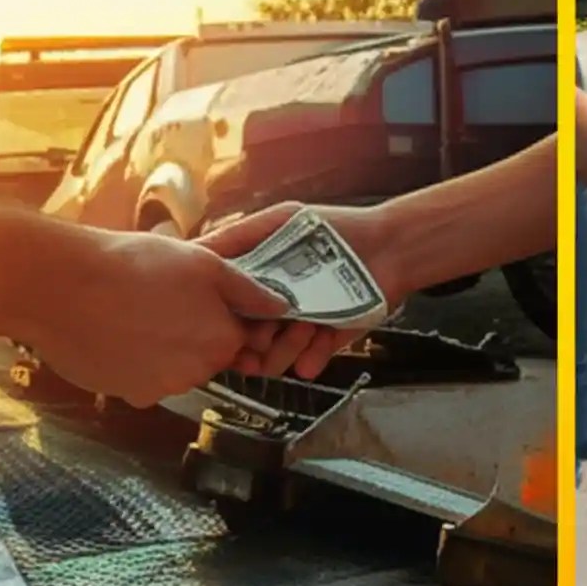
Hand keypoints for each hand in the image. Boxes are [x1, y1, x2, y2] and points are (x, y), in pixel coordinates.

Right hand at [28, 231, 290, 407]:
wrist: (63, 287)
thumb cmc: (137, 266)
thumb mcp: (207, 264)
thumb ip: (250, 291)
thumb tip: (282, 308)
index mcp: (222, 342)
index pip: (241, 337)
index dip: (223, 315)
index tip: (198, 297)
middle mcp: (197, 374)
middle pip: (208, 356)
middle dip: (194, 332)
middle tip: (164, 300)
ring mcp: (160, 390)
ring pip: (175, 368)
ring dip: (165, 347)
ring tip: (136, 312)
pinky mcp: (127, 395)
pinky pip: (143, 379)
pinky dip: (136, 361)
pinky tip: (118, 331)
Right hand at [196, 201, 401, 380]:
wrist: (390, 247)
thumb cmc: (335, 229)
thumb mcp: (280, 221)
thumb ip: (238, 236)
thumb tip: (196, 251)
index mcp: (253, 283)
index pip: (222, 310)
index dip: (220, 318)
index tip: (224, 320)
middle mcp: (271, 309)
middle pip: (243, 342)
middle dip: (252, 340)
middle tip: (269, 328)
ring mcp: (297, 328)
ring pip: (272, 360)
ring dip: (284, 348)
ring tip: (306, 327)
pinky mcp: (326, 342)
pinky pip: (307, 363)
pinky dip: (309, 358)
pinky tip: (315, 345)